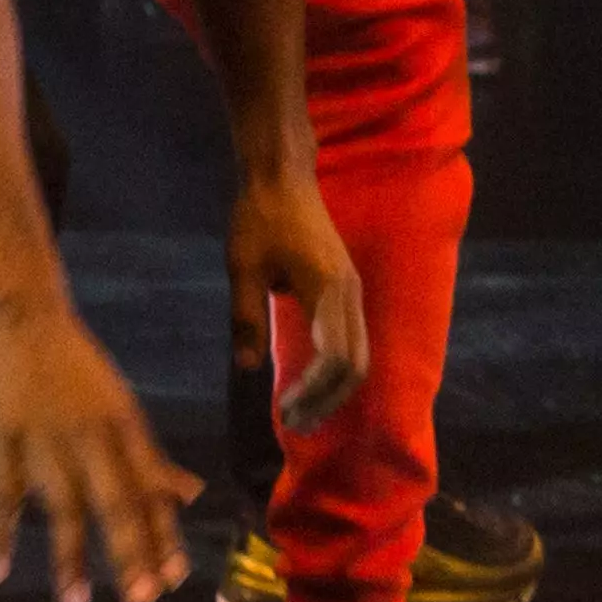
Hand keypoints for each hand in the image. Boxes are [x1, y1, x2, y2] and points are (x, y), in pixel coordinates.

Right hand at [0, 294, 196, 601]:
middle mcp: (91, 439)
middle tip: (139, 601)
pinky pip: (2, 496)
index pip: (150, 490)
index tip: (173, 579)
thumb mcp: (122, 408)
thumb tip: (191, 494)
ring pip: (61, 506)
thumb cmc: (75, 367)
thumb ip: (151, 458)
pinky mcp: (2, 439)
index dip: (163, 534)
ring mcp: (44, 441)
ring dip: (69, 557)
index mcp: (123, 430)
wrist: (23, 317)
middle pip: (115, 502)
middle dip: (129, 552)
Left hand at [225, 167, 370, 437]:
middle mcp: (349, 295)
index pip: (334, 359)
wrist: (281, 175)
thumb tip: (247, 369)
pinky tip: (310, 385)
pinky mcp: (346, 290)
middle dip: (328, 401)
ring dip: (334, 390)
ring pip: (359, 356)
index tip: (284, 412)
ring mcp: (352, 292)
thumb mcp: (242, 267)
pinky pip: (352, 341)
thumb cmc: (259, 217)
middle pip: (355, 366)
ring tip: (302, 414)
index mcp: (327, 289)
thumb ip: (246, 318)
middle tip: (294, 425)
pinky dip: (336, 371)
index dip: (313, 392)